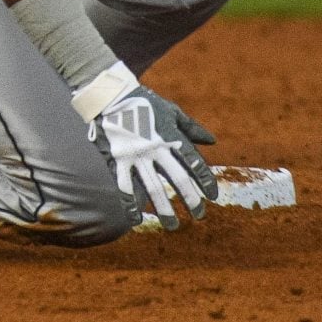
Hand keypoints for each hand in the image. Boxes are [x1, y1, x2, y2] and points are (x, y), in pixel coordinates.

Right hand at [92, 86, 216, 229]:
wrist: (108, 94)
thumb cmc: (143, 102)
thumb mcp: (170, 110)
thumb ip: (191, 128)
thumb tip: (213, 142)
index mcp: (171, 135)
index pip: (194, 163)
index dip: (206, 181)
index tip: (212, 197)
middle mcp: (155, 148)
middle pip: (178, 179)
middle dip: (191, 200)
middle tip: (199, 215)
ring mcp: (135, 155)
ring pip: (152, 188)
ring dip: (164, 210)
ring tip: (173, 226)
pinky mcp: (116, 159)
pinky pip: (124, 187)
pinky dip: (130, 205)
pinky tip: (136, 220)